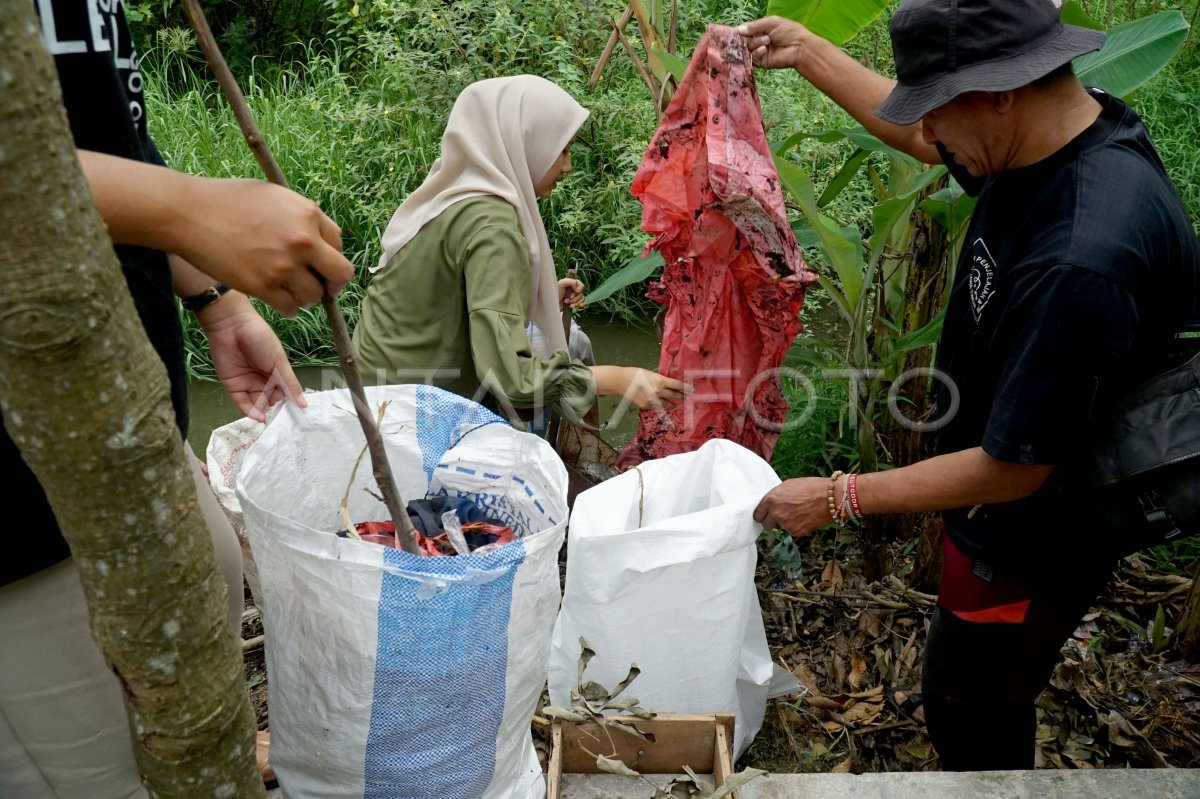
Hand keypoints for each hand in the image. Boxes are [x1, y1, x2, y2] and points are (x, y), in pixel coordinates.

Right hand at [174, 178, 354, 317]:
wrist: (189, 213)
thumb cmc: (228, 200)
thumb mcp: (274, 196)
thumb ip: (300, 217)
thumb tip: (318, 241)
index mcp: (308, 214)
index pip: (339, 244)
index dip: (330, 255)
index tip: (322, 264)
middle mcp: (302, 241)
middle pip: (340, 274)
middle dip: (332, 283)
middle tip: (322, 287)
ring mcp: (283, 266)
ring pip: (314, 296)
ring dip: (307, 297)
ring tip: (294, 292)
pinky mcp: (263, 286)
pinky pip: (290, 308)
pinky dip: (289, 309)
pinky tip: (282, 303)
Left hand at [197, 293, 306, 421]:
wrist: (231, 326)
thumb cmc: (260, 339)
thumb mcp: (278, 362)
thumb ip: (289, 384)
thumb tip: (304, 404)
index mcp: (277, 373)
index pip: (286, 393)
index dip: (291, 404)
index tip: (298, 417)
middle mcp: (263, 380)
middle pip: (272, 401)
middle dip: (277, 411)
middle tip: (284, 424)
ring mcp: (248, 384)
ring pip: (258, 404)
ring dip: (264, 413)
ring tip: (273, 422)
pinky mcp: (233, 386)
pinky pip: (242, 403)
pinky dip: (250, 411)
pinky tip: (259, 417)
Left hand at [558, 277, 586, 310]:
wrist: (552, 306)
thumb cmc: (555, 294)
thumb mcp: (561, 284)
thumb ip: (571, 282)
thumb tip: (579, 290)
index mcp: (571, 283)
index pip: (581, 285)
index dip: (579, 289)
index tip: (575, 291)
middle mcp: (573, 289)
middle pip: (581, 293)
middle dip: (574, 298)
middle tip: (566, 300)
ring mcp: (574, 297)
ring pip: (582, 299)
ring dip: (575, 303)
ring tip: (568, 304)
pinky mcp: (574, 303)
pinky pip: (582, 303)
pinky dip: (581, 305)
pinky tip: (580, 306)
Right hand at [592, 365, 690, 408]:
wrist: (621, 381)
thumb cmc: (636, 373)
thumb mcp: (651, 373)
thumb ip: (660, 379)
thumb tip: (669, 384)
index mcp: (661, 381)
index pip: (677, 385)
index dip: (686, 388)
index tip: (692, 390)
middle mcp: (658, 392)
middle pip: (674, 395)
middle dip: (681, 396)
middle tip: (687, 397)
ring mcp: (652, 400)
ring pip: (666, 403)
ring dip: (672, 403)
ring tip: (676, 404)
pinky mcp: (646, 405)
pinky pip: (656, 406)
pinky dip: (659, 405)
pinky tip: (661, 404)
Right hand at [737, 16, 812, 70]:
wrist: (800, 47)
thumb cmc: (789, 31)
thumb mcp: (772, 23)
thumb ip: (755, 26)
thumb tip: (738, 30)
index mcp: (761, 30)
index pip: (745, 31)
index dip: (740, 32)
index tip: (736, 32)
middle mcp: (759, 41)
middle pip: (743, 41)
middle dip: (745, 38)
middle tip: (748, 37)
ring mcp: (760, 52)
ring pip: (748, 49)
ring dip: (756, 43)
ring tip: (767, 41)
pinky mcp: (762, 62)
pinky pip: (753, 58)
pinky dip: (757, 52)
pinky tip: (764, 49)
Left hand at [754, 477, 830, 536]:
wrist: (830, 497)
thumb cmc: (811, 487)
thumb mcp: (788, 485)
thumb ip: (777, 496)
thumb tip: (772, 503)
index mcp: (772, 499)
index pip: (757, 513)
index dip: (762, 514)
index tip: (764, 516)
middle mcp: (776, 513)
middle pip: (765, 524)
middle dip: (771, 522)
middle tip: (780, 517)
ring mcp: (785, 524)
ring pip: (780, 528)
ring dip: (786, 523)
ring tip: (798, 513)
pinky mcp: (795, 532)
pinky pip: (792, 531)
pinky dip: (796, 527)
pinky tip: (805, 518)